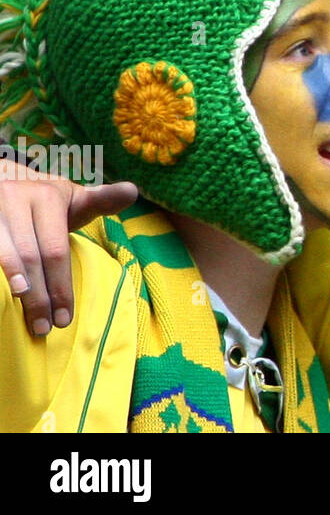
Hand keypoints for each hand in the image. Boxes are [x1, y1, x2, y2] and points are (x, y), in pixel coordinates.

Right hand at [0, 160, 136, 334]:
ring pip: (4, 259)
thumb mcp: (75, 199)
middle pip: (30, 259)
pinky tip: (4, 301)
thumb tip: (132, 191)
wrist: (6, 186)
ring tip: (29, 321)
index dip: (61, 286)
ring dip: (19, 293)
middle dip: (39, 298)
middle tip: (47, 328)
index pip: (55, 251)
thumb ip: (102, 200)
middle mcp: (15, 199)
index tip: (66, 319)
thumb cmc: (48, 204)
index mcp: (46, 196)